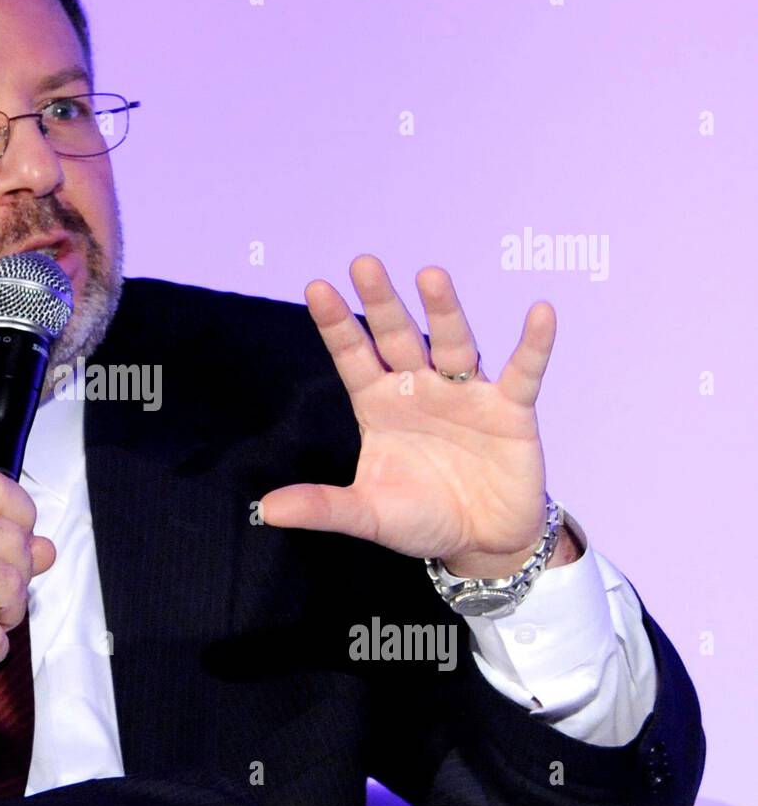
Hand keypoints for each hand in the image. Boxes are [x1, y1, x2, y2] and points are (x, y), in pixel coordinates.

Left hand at [259, 255, 556, 579]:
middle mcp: (420, 388)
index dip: (337, 325)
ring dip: (444, 311)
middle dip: (382, 303)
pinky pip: (524, 372)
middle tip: (363, 263)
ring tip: (430, 275)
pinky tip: (539, 313)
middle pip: (398, 337)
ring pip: (454, 343)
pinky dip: (533, 344)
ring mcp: (466, 394)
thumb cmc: (421, 518)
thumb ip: (324, 507)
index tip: (317, 287)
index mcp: (380, 405)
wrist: (483, 542)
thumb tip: (266, 509)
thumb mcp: (369, 515)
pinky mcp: (511, 410)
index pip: (354, 357)